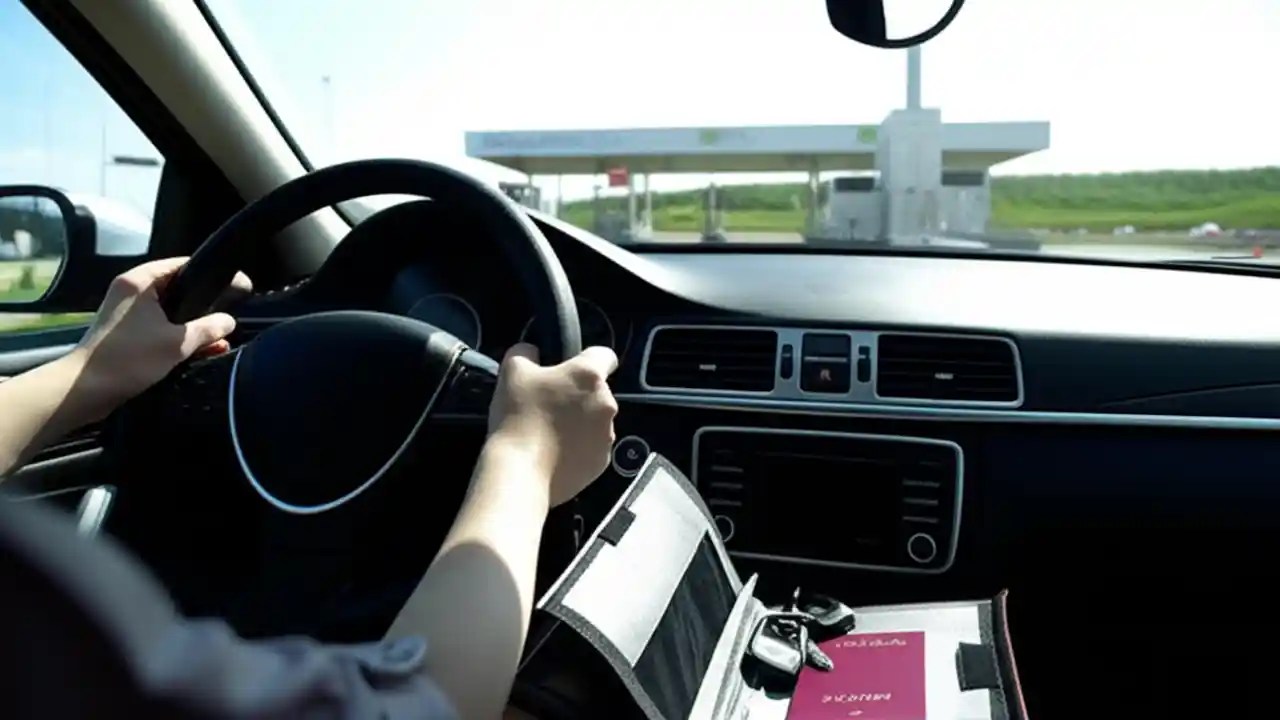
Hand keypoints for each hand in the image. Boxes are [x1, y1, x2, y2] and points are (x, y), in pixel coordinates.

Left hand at [72, 257, 251, 412]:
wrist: (86, 389)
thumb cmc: (130, 359)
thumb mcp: (177, 343)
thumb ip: (208, 329)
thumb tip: (229, 321)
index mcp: (140, 281)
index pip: (183, 265)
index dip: (210, 275)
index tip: (235, 288)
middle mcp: (130, 291)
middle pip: (177, 290)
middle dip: (204, 307)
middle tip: (227, 318)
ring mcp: (125, 312)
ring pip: (169, 312)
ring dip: (192, 327)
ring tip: (217, 341)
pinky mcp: (124, 332)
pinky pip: (158, 328)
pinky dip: (176, 337)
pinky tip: (199, 352)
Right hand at [487, 343, 618, 506]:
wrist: (521, 471)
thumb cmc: (517, 415)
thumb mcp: (512, 371)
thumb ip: (526, 352)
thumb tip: (532, 352)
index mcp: (589, 376)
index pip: (605, 355)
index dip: (587, 358)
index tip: (570, 370)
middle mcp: (606, 403)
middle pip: (597, 391)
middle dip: (578, 395)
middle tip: (549, 405)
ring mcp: (607, 435)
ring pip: (596, 420)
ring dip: (580, 421)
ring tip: (550, 432)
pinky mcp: (602, 461)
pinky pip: (593, 447)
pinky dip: (579, 447)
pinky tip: (555, 452)